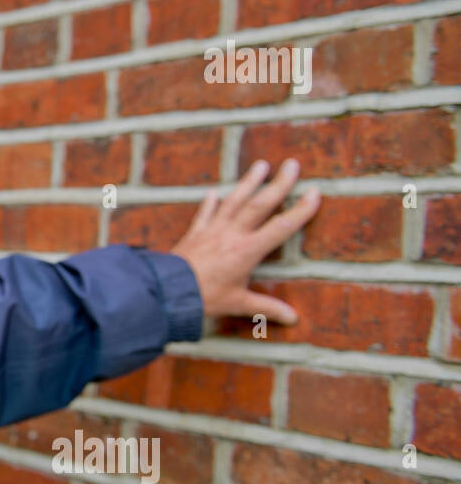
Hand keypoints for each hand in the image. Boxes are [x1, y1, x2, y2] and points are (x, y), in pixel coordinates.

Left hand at [170, 158, 320, 323]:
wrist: (168, 290)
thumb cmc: (204, 297)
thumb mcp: (238, 303)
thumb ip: (266, 307)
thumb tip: (293, 318)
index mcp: (248, 250)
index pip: (281, 227)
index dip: (300, 210)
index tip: (314, 192)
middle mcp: (232, 234)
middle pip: (259, 204)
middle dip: (278, 184)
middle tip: (292, 164)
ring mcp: (212, 230)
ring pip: (234, 201)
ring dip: (248, 182)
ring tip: (261, 165)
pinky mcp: (194, 233)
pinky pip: (204, 214)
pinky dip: (210, 203)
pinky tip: (214, 192)